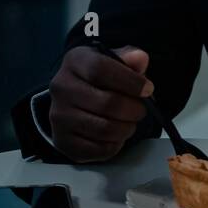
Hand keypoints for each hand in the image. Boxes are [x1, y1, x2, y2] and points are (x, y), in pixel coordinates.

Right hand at [48, 45, 152, 161]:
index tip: (147, 89)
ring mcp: (59, 116)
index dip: (130, 81)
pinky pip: (98, 150)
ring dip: (127, 128)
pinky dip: (115, 145)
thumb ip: (130, 59)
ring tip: (130, 122)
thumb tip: (140, 58)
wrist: (73, 97)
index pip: (101, 69)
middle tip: (141, 110)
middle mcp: (61, 87)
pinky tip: (116, 135)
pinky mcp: (63, 141)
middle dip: (133, 109)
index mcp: (75, 61)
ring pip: (104, 129)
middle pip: (107, 103)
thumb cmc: (98, 77)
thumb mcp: (113, 60)